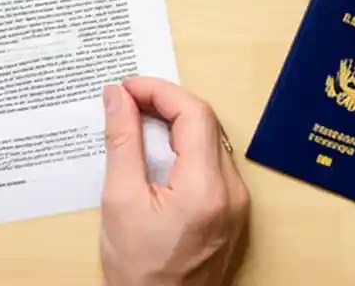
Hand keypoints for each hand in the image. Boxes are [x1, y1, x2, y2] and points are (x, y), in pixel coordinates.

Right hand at [100, 77, 249, 285]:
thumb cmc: (140, 272)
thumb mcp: (120, 201)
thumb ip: (122, 142)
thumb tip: (117, 98)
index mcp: (206, 188)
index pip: (193, 114)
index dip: (158, 91)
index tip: (126, 87)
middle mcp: (231, 193)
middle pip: (205, 123)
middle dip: (165, 102)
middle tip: (126, 100)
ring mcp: (236, 204)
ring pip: (210, 141)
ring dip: (175, 124)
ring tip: (136, 122)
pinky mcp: (232, 213)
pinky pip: (212, 163)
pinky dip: (185, 147)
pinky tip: (156, 151)